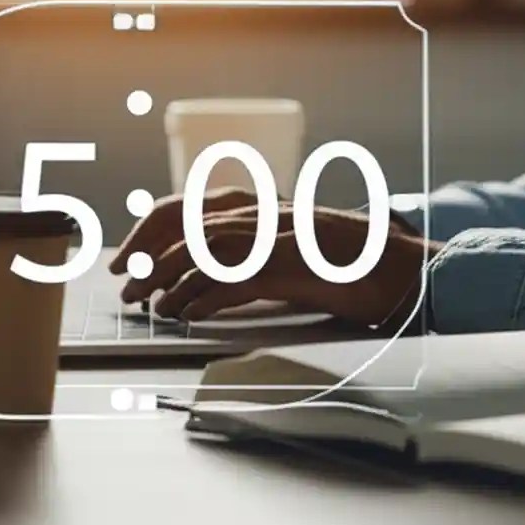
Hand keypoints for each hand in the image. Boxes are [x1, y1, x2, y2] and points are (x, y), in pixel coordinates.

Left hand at [110, 187, 440, 327]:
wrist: (397, 268)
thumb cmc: (348, 267)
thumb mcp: (289, 256)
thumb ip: (250, 261)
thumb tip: (202, 287)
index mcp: (259, 208)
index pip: (185, 208)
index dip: (150, 233)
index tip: (129, 261)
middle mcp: (261, 215)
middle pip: (182, 228)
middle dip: (147, 260)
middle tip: (127, 290)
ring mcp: (271, 237)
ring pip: (198, 253)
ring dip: (167, 284)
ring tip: (152, 309)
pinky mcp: (282, 265)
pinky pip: (227, 281)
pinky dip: (200, 300)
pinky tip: (187, 316)